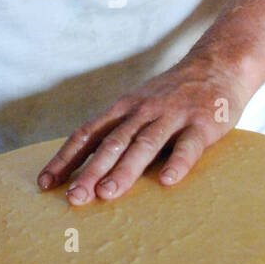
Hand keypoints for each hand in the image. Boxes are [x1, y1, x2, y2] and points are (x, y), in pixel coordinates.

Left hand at [37, 55, 248, 204]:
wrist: (219, 64)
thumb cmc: (173, 94)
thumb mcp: (140, 104)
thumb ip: (119, 130)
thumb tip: (86, 166)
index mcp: (123, 109)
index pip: (87, 135)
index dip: (65, 158)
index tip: (45, 183)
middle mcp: (143, 111)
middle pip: (112, 144)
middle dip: (90, 172)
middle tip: (74, 199)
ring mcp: (172, 116)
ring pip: (144, 145)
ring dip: (124, 170)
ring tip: (107, 194)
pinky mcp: (202, 124)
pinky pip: (188, 146)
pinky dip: (177, 163)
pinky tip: (166, 182)